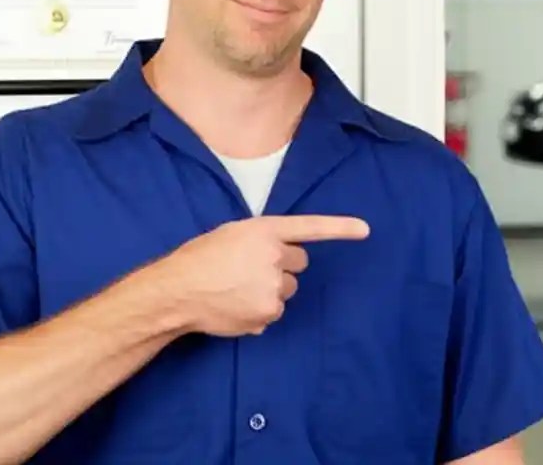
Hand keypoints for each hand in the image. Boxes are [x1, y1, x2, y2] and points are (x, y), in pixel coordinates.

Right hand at [154, 215, 368, 337]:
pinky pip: (274, 312)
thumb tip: (279, 258)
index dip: (340, 228)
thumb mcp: (231, 235)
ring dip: (271, 289)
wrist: (177, 292)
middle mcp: (275, 258)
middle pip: (300, 263)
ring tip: (239, 289)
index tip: (365, 230)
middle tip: (251, 269)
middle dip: (283, 266)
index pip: (310, 228)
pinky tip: (236, 305)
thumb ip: (261, 241)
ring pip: (287, 290)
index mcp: (265, 231)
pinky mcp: (268, 314)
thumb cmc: (199, 259)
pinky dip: (260, 311)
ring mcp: (273, 289)